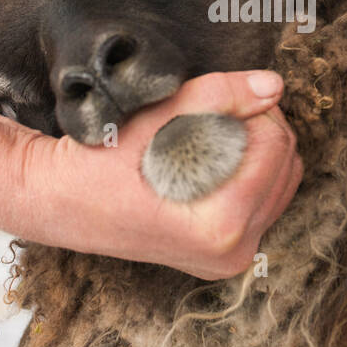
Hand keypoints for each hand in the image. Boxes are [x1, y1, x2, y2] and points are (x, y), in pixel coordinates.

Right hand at [9, 70, 300, 279]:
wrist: (59, 203)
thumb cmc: (101, 159)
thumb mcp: (158, 117)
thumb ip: (220, 97)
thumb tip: (274, 86)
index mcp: (221, 224)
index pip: (275, 145)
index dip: (255, 110)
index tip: (223, 99)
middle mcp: (232, 252)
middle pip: (286, 164)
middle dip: (261, 129)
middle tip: (218, 113)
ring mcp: (228, 260)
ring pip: (282, 184)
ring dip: (258, 151)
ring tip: (213, 137)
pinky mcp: (223, 258)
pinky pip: (265, 205)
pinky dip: (250, 175)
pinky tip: (213, 163)